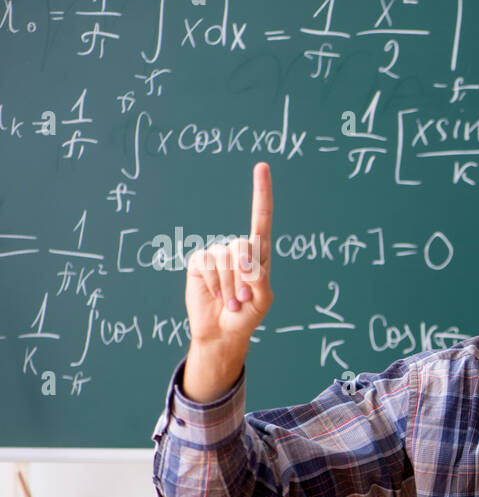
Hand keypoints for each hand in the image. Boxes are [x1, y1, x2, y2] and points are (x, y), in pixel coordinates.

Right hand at [181, 163, 273, 400]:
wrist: (222, 331)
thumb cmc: (248, 314)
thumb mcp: (262, 300)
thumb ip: (259, 279)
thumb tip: (245, 260)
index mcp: (259, 253)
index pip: (262, 217)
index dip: (261, 192)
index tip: (262, 166)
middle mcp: (238, 249)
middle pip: (243, 246)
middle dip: (244, 276)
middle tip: (243, 297)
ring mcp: (217, 254)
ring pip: (224, 258)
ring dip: (229, 285)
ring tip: (231, 300)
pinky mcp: (198, 261)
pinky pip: (206, 263)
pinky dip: (213, 283)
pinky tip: (215, 294)